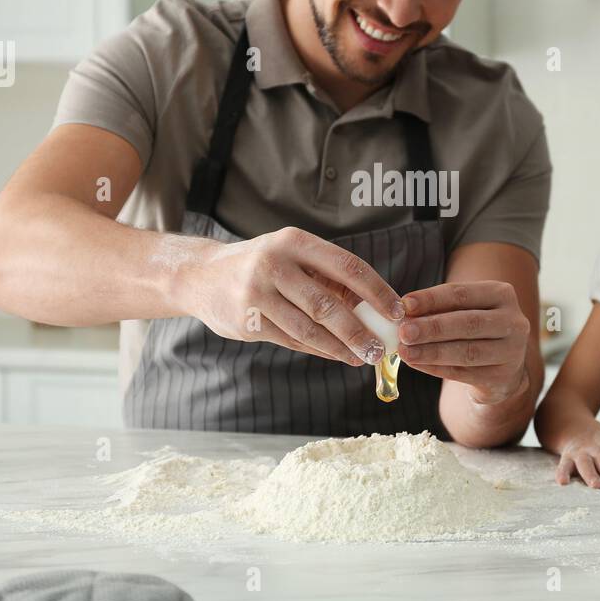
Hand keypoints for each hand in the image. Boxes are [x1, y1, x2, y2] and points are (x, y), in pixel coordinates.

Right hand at [189, 226, 403, 365]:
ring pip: (309, 328)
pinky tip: (336, 356)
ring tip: (362, 358)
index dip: (377, 291)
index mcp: (294, 242)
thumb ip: (327, 277)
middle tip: (381, 349)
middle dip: (359, 331)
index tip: (398, 312)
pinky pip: (291, 340)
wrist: (202, 276)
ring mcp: (257, 293)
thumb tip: (376, 306)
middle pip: (328, 304)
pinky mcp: (247, 321)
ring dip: (340, 348)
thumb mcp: (292, 256)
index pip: (347, 266)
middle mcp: (274, 264)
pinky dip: (318, 350)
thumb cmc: (262, 266)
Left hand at [395, 281, 530, 404]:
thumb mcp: (463, 312)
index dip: (432, 299)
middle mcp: (513, 321)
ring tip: (405, 351)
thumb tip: (405, 312)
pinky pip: (463, 373)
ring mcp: (512, 352)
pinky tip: (416, 363)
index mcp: (501, 294)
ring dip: (432, 351)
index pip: (462, 294)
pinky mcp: (502, 377)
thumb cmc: (475, 331)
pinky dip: (436, 368)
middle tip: (404, 331)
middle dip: (433, 327)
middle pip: (468, 323)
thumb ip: (439, 310)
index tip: (405, 304)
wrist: (502, 368)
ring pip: (467, 351)